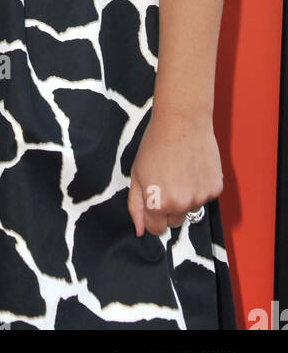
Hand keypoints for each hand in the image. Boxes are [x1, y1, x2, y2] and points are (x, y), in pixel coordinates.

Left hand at [127, 112, 221, 236]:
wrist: (182, 121)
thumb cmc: (156, 144)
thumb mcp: (137, 174)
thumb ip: (136, 206)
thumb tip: (139, 231)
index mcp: (158, 203)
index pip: (156, 229)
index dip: (152, 216)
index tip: (154, 201)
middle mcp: (180, 205)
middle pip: (174, 221)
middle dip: (169, 207)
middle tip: (167, 181)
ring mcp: (200, 198)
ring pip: (191, 208)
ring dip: (186, 196)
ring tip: (181, 170)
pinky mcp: (215, 189)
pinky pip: (206, 197)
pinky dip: (201, 186)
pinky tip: (194, 167)